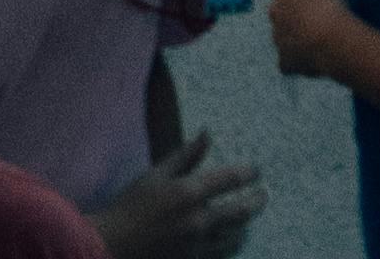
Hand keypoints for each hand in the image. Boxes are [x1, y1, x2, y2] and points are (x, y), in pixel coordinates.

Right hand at [96, 128, 266, 258]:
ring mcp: (198, 246)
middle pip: (240, 212)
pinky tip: (232, 239)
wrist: (114, 245)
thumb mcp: (156, 174)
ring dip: (246, 226)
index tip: (257, 170)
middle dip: (257, 201)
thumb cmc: (132, 205)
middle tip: (265, 194)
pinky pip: (222, 254)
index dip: (248, 173)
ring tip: (249, 218)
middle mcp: (199, 221)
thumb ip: (186, 155)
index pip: (230, 180)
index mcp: (189, 193)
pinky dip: (231, 245)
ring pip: (235, 237)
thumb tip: (207, 133)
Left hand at [263, 0, 346, 86]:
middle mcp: (274, 8)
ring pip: (283, 32)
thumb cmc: (332, 5)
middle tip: (315, 13)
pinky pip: (288, 58)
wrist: (332, 42)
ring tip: (319, 37)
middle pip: (280, 5)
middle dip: (293, 8)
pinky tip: (314, 57)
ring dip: (295, 33)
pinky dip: (297, 58)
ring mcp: (276, 36)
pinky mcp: (283, 60)